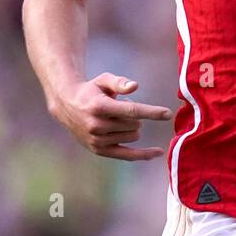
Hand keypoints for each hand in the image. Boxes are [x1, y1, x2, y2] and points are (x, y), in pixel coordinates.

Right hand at [49, 72, 172, 160]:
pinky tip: (157, 152)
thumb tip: (135, 86)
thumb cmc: (91, 90)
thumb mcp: (103, 80)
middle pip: (135, 124)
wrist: (67, 106)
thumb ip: (120, 82)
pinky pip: (126, 155)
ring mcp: (97, 141)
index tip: (168, 113)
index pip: (131, 111)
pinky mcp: (99, 150)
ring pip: (133, 136)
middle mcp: (97, 126)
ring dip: (132, 126)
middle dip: (135, 115)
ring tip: (116, 118)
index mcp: (100, 107)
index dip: (151, 112)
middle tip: (119, 108)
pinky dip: (142, 154)